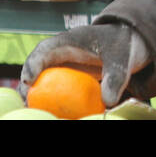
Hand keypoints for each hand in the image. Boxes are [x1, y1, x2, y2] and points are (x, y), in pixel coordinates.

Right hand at [20, 23, 152, 107]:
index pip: (44, 49)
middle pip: (35, 67)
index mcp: (70, 40)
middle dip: (26, 85)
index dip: (33, 64)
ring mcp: (62, 66)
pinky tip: (55, 116)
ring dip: (35, 95)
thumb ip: (115, 78)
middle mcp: (60, 52)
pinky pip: (54, 90)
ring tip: (34, 112)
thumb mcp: (123, 59)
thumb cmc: (123, 45)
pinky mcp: (66, 78)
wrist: (129, 43)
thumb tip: (108, 102)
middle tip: (27, 103)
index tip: (29, 81)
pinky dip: (51, 101)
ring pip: (41, 80)